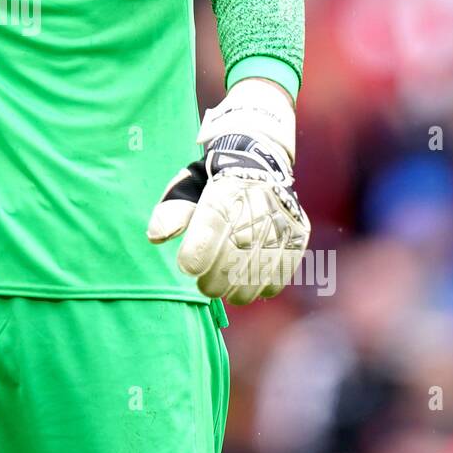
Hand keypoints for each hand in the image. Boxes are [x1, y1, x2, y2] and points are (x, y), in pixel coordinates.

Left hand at [147, 79, 310, 304]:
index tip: (187, 267)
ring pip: (258, 271)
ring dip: (237, 290)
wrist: (257, 163)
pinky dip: (263, 286)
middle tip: (205, 286)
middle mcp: (256, 205)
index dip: (196, 255)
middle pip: (234, 257)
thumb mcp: (187, 187)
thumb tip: (155, 237)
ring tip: (225, 289)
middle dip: (215, 280)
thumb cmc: (212, 183)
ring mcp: (280, 222)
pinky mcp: (297, 236)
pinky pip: (281, 274)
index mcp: (224, 190)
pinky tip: (249, 285)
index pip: (209, 230)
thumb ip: (171, 212)